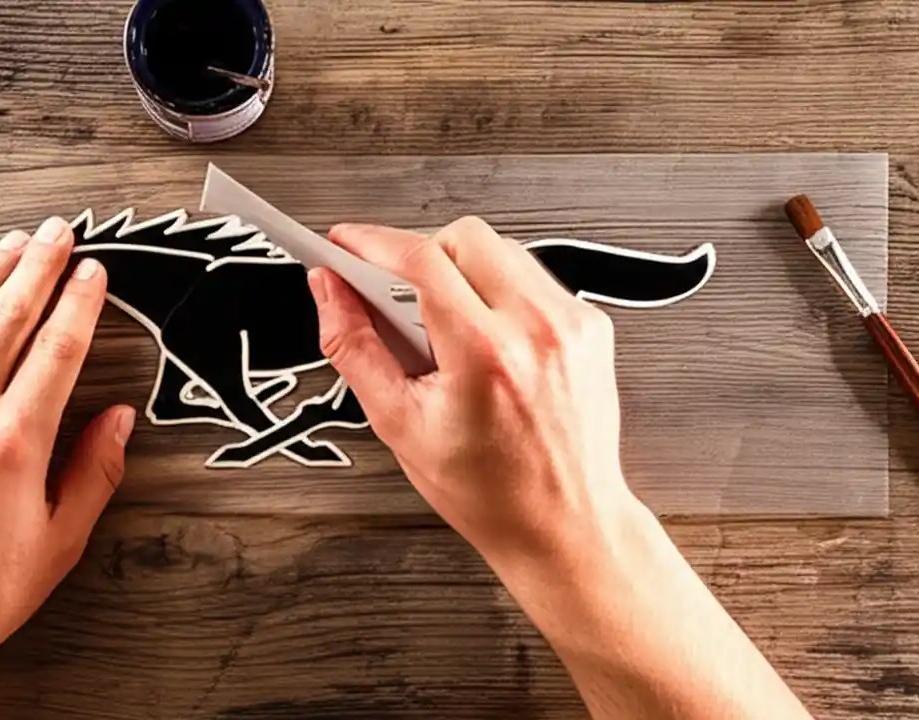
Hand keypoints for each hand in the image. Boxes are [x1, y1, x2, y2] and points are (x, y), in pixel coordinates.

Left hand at [0, 217, 135, 718]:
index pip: (57, 347)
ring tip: (11, 244)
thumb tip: (119, 418)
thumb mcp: (60, 540)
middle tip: (59, 232)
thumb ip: (94, 471)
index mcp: (15, 443)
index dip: (81, 301)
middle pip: (6, 316)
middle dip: (38, 265)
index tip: (94, 272)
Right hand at [309, 218, 631, 567]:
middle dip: (418, 255)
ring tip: (443, 329)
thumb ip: (354, 347)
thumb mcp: (399, 424)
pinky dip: (496, 291)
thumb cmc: (490, 492)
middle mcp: (538, 329)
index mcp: (486, 354)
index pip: (420, 260)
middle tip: (395, 297)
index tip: (345, 242)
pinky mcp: (590, 325)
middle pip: (462, 238)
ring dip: (459, 271)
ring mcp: (572, 324)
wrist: (564, 525)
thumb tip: (328, 294)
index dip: (371, 242)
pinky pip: (531, 277)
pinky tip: (483, 338)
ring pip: (500, 249)